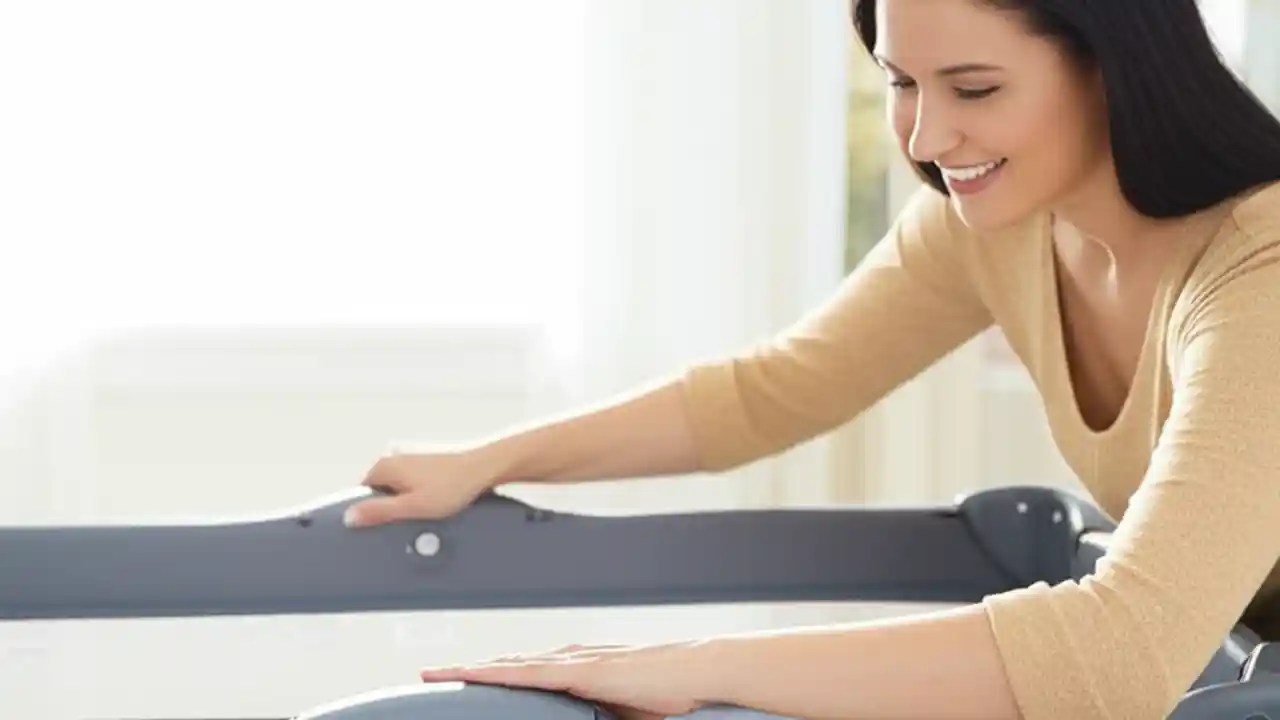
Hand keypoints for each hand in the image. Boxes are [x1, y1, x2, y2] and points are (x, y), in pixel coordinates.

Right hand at [344, 443, 499, 526]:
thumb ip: (379, 511)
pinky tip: (432, 507)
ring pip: (396, 492)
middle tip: (405, 525)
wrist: (484, 469)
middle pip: (377, 494)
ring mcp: (409, 461)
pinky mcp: (424, 466)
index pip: (359, 496)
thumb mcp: (412, 506)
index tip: (380, 529)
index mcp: (383, 467)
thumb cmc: (452, 487)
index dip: (368, 515)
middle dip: (388, 511)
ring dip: (405, 506)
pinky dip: (418, 499)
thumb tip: (348, 518)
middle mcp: (393, 460)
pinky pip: (411, 488)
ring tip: (422, 515)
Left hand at [418, 641, 714, 719]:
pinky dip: (501, 673)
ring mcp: (576, 662)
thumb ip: (601, 716)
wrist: (701, 670)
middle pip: (509, 665)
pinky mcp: (584, 671)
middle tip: (431, 673)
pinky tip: (477, 675)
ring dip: (473, 669)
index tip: (462, 680)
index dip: (492, 675)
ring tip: (438, 673)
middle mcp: (572, 659)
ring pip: (512, 665)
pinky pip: (533, 672)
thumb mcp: (627, 712)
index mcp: (580, 669)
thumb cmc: (671, 693)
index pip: (526, 672)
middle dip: (469, 670)